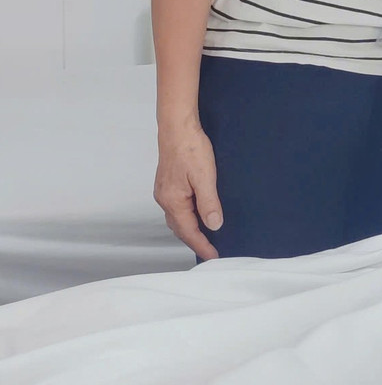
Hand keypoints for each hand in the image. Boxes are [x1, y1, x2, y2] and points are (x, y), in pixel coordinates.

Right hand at [155, 122, 222, 260]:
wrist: (177, 128)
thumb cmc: (190, 149)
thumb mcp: (205, 177)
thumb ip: (209, 202)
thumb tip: (214, 225)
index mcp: (173, 201)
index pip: (188, 231)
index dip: (202, 245)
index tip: (214, 256)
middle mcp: (164, 199)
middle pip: (180, 228)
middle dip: (195, 241)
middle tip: (211, 250)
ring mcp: (164, 192)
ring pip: (177, 218)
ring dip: (190, 229)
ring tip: (206, 237)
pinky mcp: (167, 184)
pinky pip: (177, 208)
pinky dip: (187, 216)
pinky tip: (196, 214)